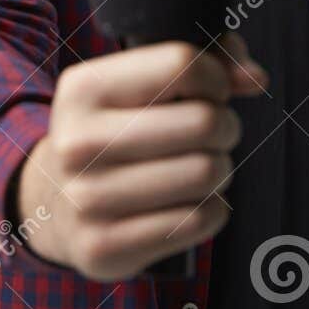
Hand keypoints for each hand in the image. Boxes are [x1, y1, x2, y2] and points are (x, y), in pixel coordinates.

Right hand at [12, 32, 267, 280]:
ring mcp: (87, 199)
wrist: (53, 202)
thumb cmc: (116, 130)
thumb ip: (205, 61)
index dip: (216, 76)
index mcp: (82, 89)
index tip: (212, 91)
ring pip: (207, 173)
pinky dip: (212, 208)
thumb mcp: (139, 82)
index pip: (181, 64)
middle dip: (225, 126)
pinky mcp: (105, 246)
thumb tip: (255, 78)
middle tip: (213, 134)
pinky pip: (200, 219)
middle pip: (204, 122)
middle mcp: (78, 143)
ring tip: (202, 166)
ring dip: (220, 168)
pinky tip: (188, 201)